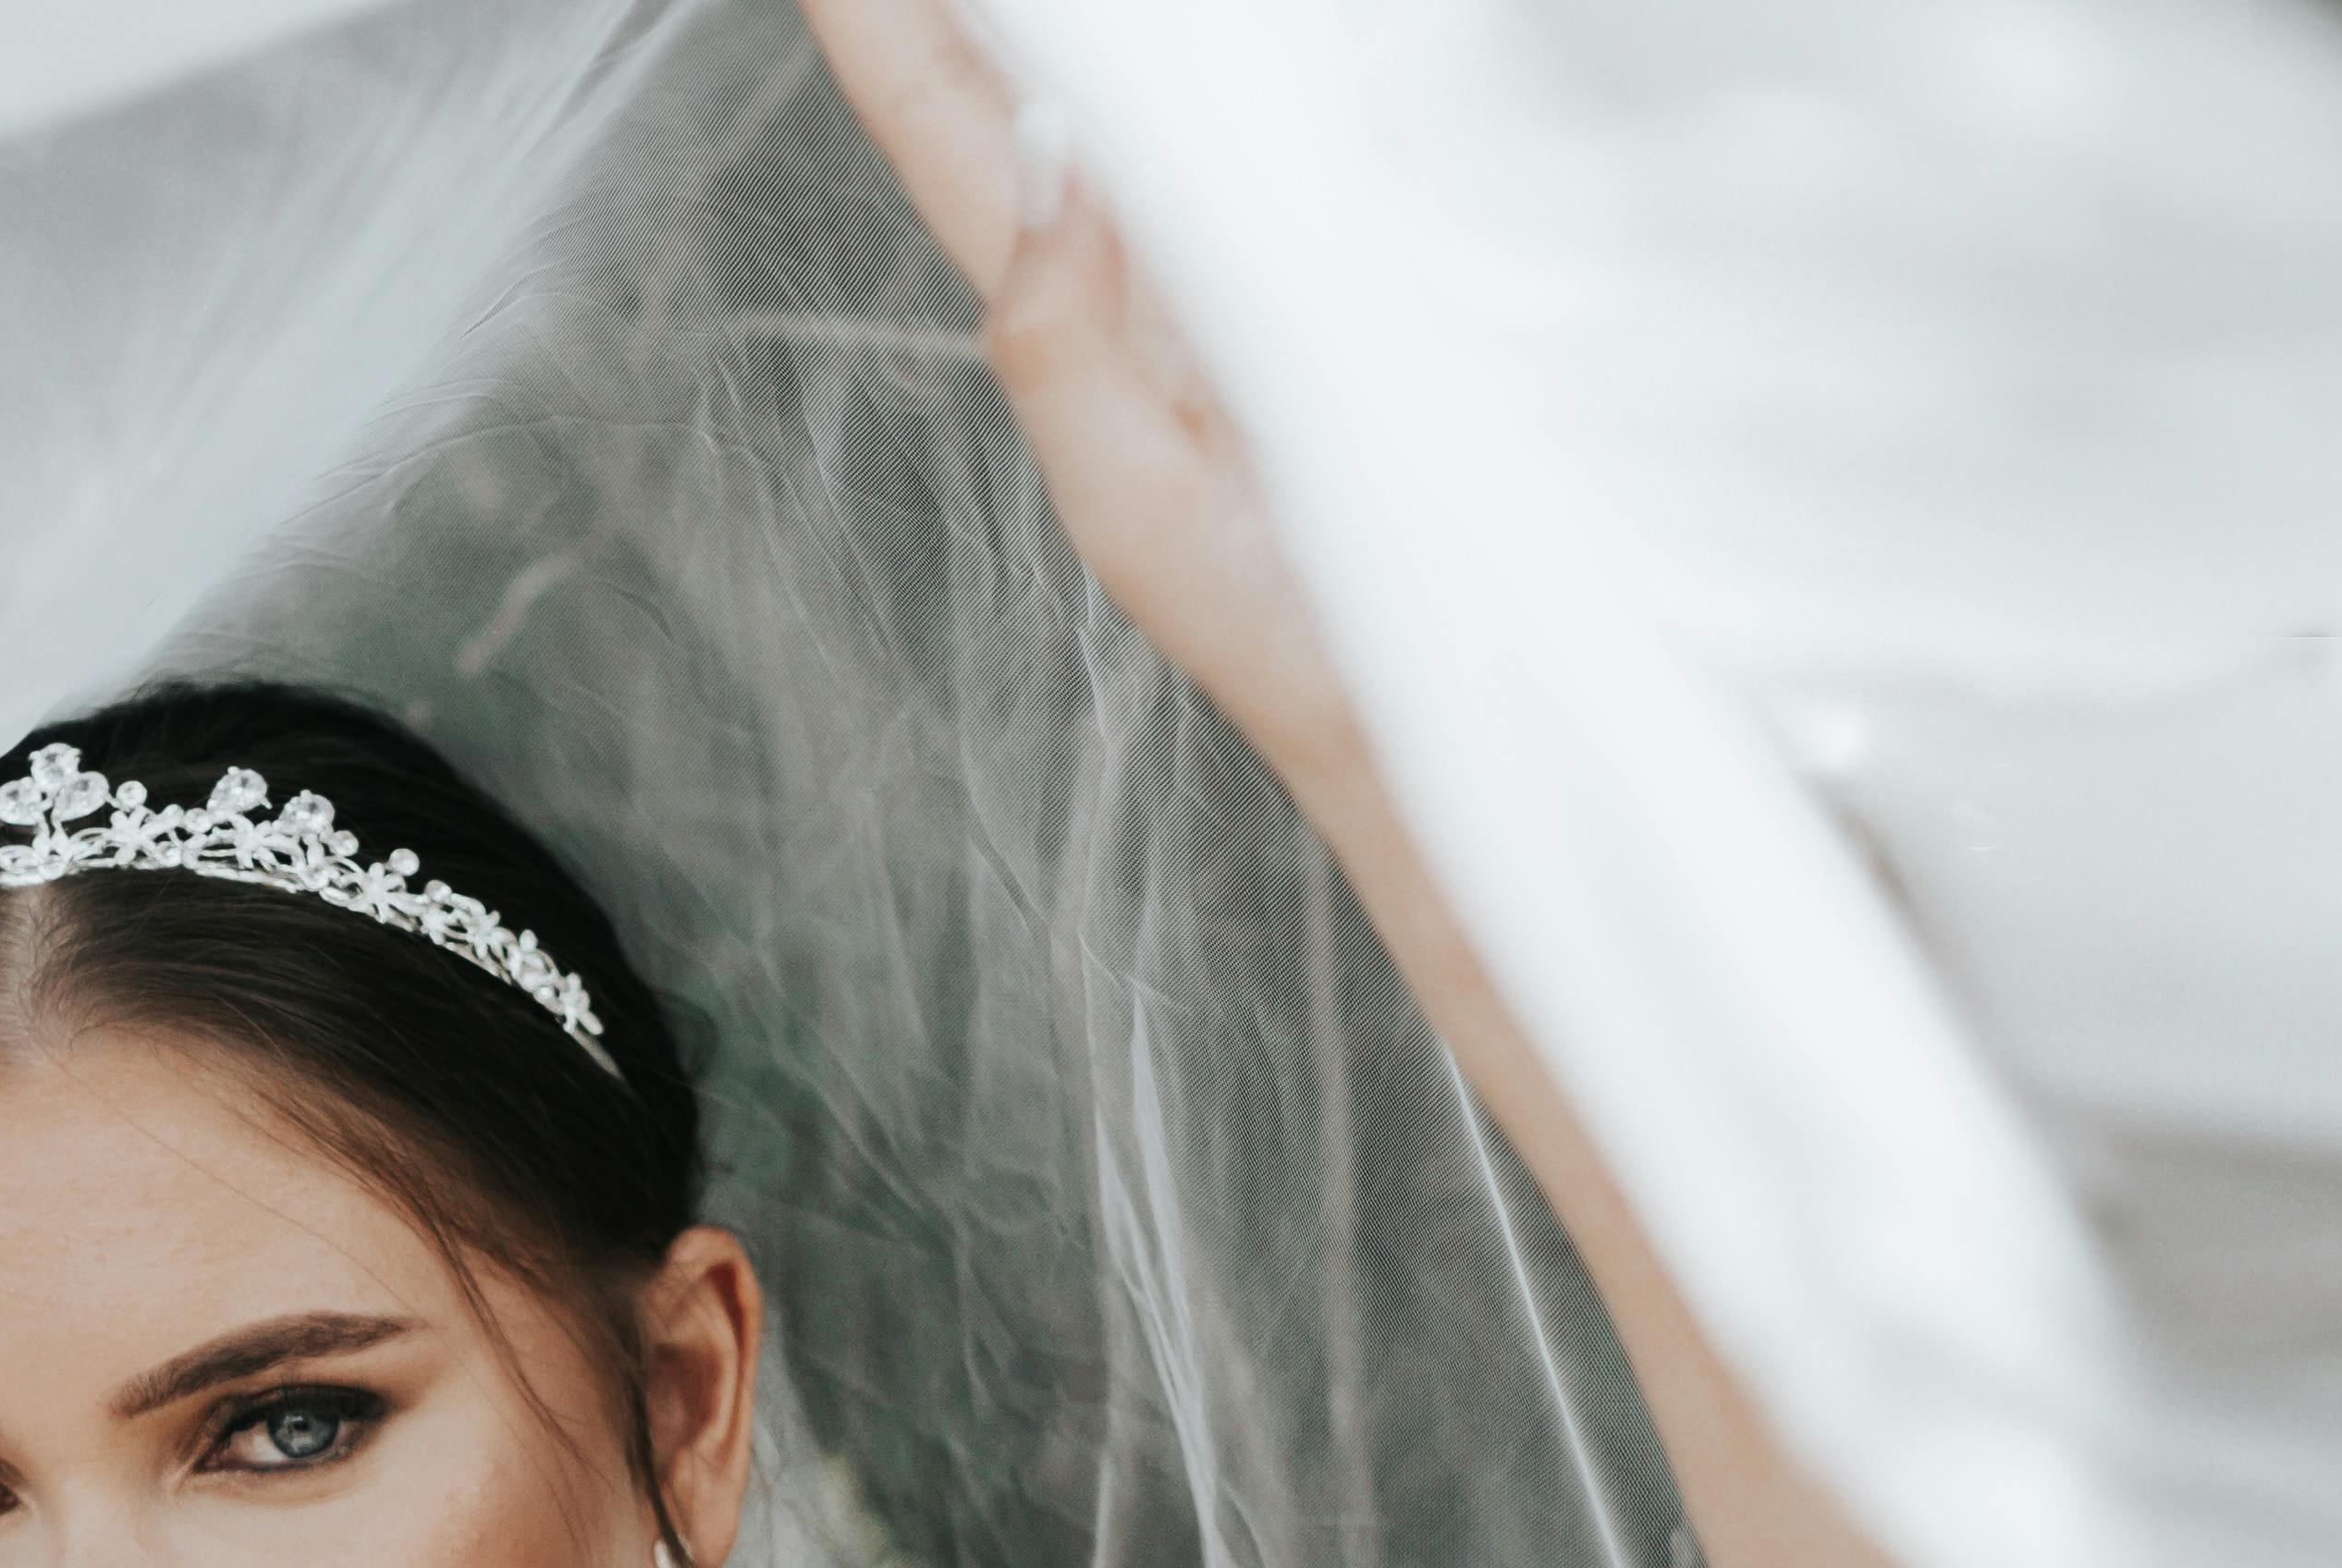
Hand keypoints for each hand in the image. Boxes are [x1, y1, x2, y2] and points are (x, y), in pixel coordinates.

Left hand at [801, 0, 1365, 792]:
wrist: (1455, 722)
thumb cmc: (1294, 644)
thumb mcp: (1138, 507)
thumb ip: (1064, 335)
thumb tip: (1038, 147)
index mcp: (1075, 312)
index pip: (943, 127)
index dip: (886, 27)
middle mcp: (1151, 263)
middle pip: (1040, 74)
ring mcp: (1252, 256)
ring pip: (1161, 87)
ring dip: (1127, 18)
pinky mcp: (1363, 255)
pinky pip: (1286, 123)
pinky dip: (1261, 64)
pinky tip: (1256, 24)